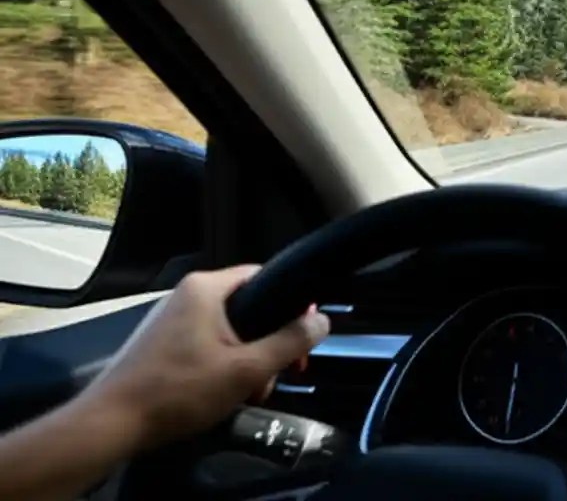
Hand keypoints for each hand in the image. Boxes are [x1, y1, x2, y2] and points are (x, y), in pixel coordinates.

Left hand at [82, 265, 329, 450]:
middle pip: (249, 307)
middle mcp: (187, 295)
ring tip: (249, 390)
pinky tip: (224, 392)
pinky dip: (223, 364)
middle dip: (270, 342)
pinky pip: (207, 343)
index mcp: (206, 288)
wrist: (112, 423)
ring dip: (248, 359)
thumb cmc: (179, 391)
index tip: (305, 335)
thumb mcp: (246, 370)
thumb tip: (321, 320)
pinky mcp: (161, 342)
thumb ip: (289, 342)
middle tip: (280, 373)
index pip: (265, 276)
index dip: (293, 304)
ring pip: (229, 330)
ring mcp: (171, 318)